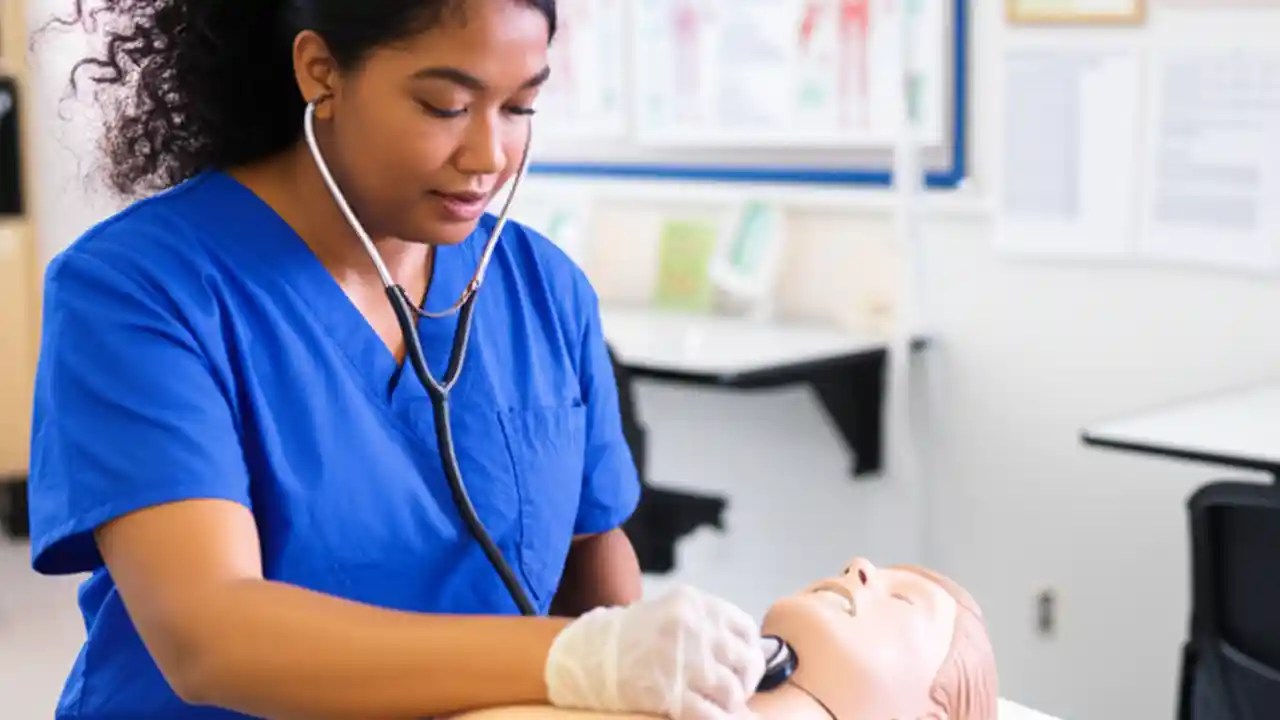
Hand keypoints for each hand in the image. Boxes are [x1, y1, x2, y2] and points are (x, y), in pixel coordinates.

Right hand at [544, 585, 764, 719]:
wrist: (585, 655)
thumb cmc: (628, 637)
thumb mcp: (668, 613)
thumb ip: (703, 625)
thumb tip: (742, 652)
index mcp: (693, 603)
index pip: (745, 628)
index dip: (750, 651)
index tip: (744, 665)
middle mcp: (693, 627)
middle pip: (745, 659)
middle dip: (746, 681)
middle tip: (736, 692)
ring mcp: (683, 660)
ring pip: (732, 689)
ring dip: (732, 704)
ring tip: (724, 708)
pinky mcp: (671, 692)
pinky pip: (711, 714)